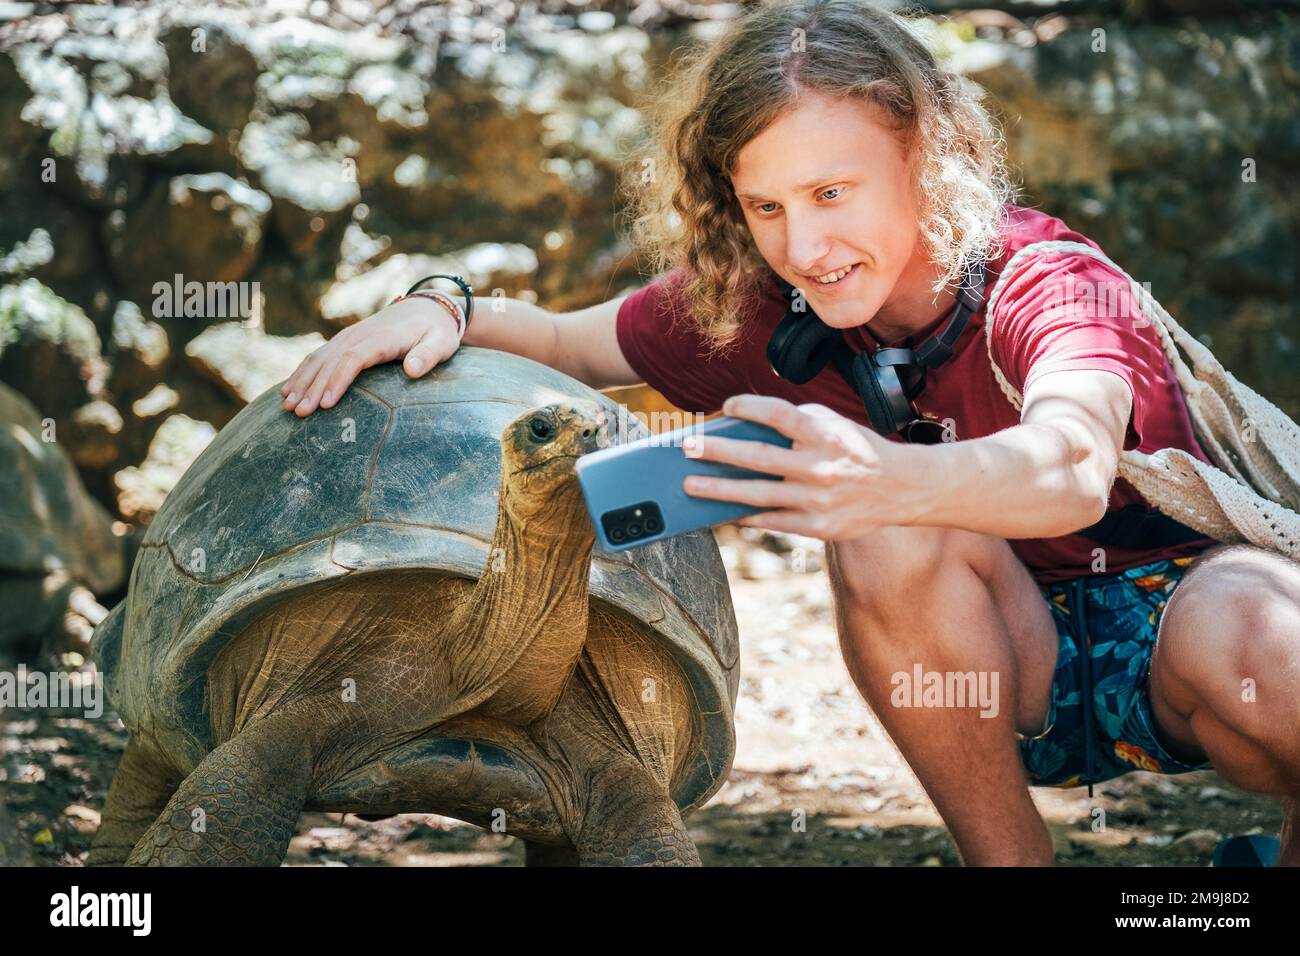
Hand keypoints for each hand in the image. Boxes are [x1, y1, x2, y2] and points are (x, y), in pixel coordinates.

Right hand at [280, 297, 462, 415]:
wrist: (427, 309)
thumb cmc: (437, 332)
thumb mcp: (441, 343)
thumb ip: (427, 356)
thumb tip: (411, 370)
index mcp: (381, 338)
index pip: (353, 359)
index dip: (337, 381)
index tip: (326, 404)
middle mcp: (360, 335)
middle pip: (330, 361)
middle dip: (312, 388)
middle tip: (299, 413)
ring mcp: (349, 337)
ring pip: (319, 358)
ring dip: (301, 381)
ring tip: (287, 405)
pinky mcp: (345, 341)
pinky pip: (319, 356)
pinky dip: (302, 372)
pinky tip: (288, 390)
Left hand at [681, 395, 920, 539]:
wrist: (902, 488)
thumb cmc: (856, 451)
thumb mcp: (835, 426)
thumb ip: (796, 424)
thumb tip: (744, 430)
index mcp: (825, 434)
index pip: (779, 415)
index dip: (750, 407)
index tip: (726, 407)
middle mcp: (821, 466)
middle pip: (758, 457)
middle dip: (717, 452)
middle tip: (686, 447)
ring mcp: (818, 499)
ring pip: (757, 494)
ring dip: (718, 489)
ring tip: (690, 485)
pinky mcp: (818, 526)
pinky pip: (772, 520)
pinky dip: (745, 515)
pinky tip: (723, 511)